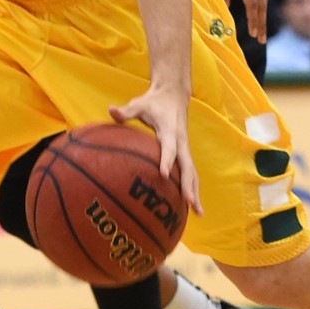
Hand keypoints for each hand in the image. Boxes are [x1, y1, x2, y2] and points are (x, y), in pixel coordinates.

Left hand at [109, 86, 201, 216]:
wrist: (175, 95)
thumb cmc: (153, 101)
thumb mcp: (139, 104)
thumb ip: (126, 111)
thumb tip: (111, 110)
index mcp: (170, 131)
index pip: (169, 148)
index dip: (167, 160)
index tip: (163, 175)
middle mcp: (181, 142)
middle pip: (187, 167)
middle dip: (188, 185)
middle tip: (189, 203)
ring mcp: (185, 148)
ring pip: (192, 173)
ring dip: (195, 191)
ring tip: (198, 213)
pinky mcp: (185, 152)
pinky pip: (190, 172)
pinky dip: (192, 188)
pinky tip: (192, 206)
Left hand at [209, 0, 267, 42]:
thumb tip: (226, 6)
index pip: (251, 3)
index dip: (253, 19)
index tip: (253, 32)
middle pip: (261, 4)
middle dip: (261, 23)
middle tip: (261, 38)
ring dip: (263, 15)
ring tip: (261, 30)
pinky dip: (263, 3)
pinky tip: (260, 12)